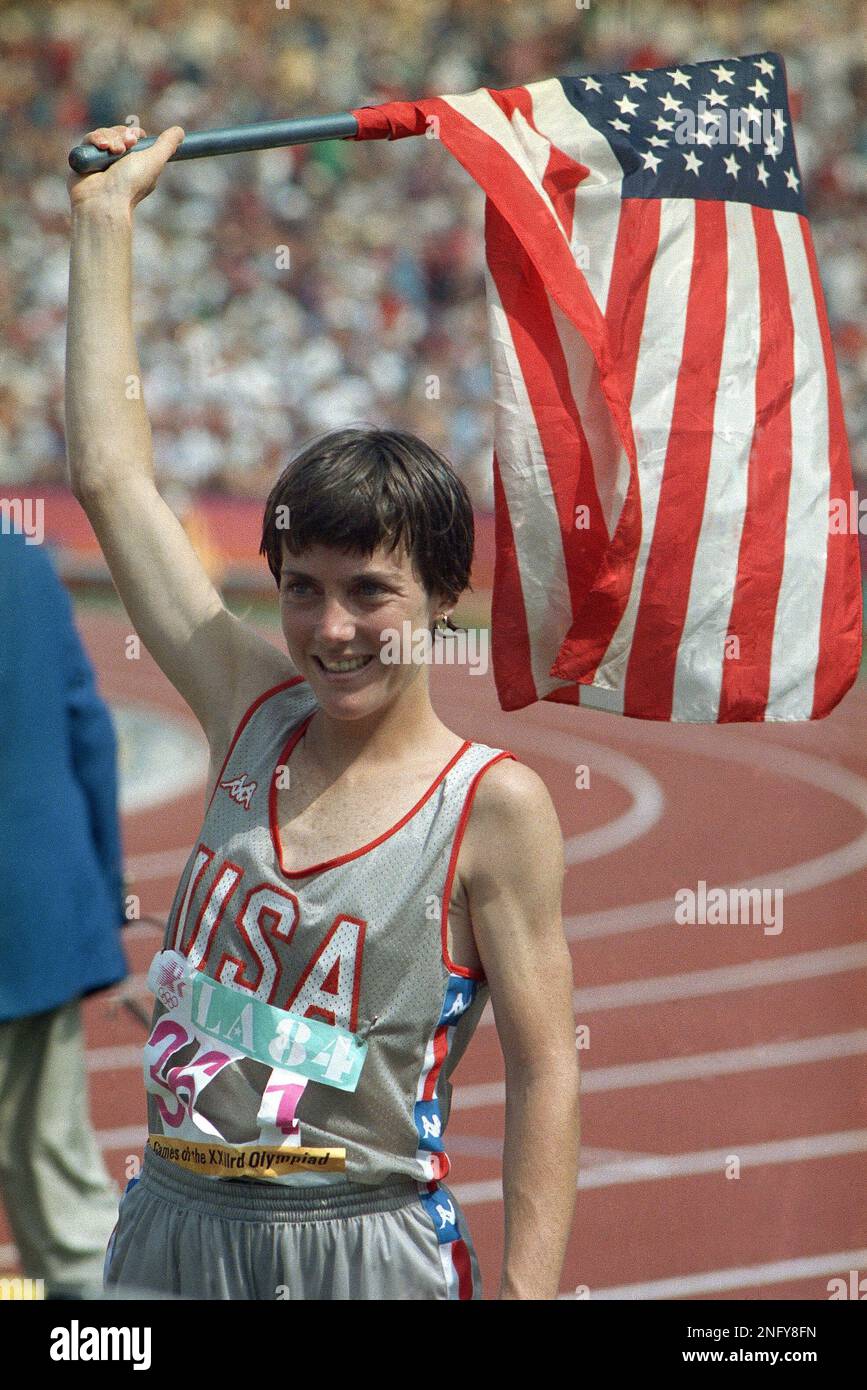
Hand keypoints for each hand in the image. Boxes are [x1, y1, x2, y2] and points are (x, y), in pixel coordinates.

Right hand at [67, 123, 184, 213]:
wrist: (104, 200)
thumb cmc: (131, 184)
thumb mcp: (155, 161)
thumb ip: (167, 145)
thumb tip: (179, 131)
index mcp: (136, 163)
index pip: (134, 137)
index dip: (134, 134)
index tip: (136, 138)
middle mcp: (118, 162)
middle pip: (118, 132)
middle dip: (121, 135)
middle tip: (124, 148)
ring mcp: (101, 161)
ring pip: (104, 134)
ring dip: (110, 138)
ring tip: (113, 151)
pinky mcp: (85, 159)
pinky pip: (89, 139)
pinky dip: (95, 140)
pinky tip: (101, 148)